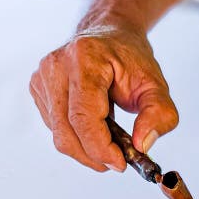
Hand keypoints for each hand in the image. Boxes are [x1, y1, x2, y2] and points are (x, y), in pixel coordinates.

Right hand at [29, 21, 178, 171]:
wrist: (109, 34)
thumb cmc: (130, 59)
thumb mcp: (156, 85)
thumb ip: (159, 115)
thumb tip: (142, 145)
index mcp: (85, 59)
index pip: (83, 118)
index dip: (100, 148)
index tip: (120, 164)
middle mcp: (56, 66)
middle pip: (67, 132)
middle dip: (94, 156)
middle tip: (117, 161)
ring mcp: (43, 78)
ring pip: (60, 136)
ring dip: (86, 148)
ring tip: (109, 137)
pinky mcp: (38, 89)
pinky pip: (56, 129)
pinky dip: (77, 137)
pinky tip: (94, 124)